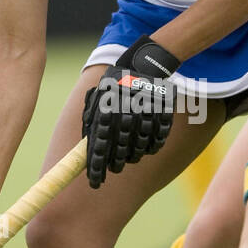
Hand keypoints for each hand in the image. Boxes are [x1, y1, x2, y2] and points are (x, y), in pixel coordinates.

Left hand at [81, 35, 179, 188]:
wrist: (145, 65)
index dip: (96, 170)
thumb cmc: (116, 82)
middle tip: (114, 166)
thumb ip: (90, 120)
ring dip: (132, 156)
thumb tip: (85, 145)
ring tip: (129, 152)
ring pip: (138, 152)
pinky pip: (156, 143)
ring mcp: (144, 120)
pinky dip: (150, 147)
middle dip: (115, 165)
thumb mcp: (97, 96)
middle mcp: (124, 120)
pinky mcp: (162, 119)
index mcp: (106, 115)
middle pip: (119, 156)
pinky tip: (145, 144)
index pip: (98, 151)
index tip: (95, 182)